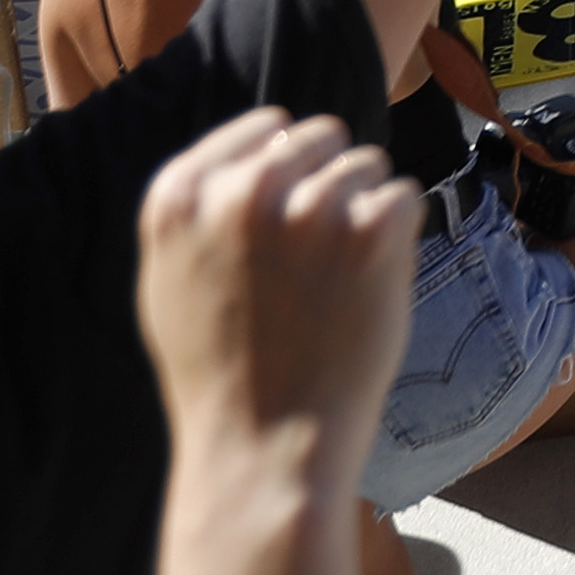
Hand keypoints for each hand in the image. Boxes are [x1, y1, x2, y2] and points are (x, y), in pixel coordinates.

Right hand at [134, 107, 412, 503]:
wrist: (265, 447)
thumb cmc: (220, 372)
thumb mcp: (171, 278)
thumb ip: (203, 205)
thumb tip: (263, 139)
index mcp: (180, 197)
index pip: (262, 128)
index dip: (285, 167)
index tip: (286, 214)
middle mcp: (242, 190)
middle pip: (319, 138)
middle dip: (327, 185)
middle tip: (315, 262)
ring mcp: (310, 207)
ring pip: (367, 165)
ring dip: (365, 214)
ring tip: (335, 285)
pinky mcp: (370, 229)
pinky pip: (403, 198)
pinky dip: (397, 239)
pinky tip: (367, 289)